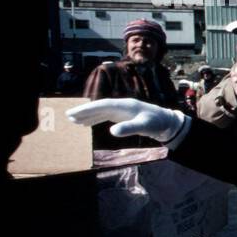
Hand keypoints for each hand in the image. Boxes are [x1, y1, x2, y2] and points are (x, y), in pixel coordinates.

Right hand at [67, 98, 189, 143]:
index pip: (102, 105)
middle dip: (84, 111)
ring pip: (101, 111)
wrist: (168, 123)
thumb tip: (112, 131)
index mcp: (125, 105)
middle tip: (68, 116)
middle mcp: (122, 105)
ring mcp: (123, 110)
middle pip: (99, 107)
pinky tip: (88, 124)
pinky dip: (96, 119)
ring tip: (74, 121)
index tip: (74, 113)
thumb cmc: (157, 123)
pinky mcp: (124, 116)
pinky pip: (106, 116)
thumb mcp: (144, 126)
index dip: (87, 109)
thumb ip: (129, 128)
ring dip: (88, 115)